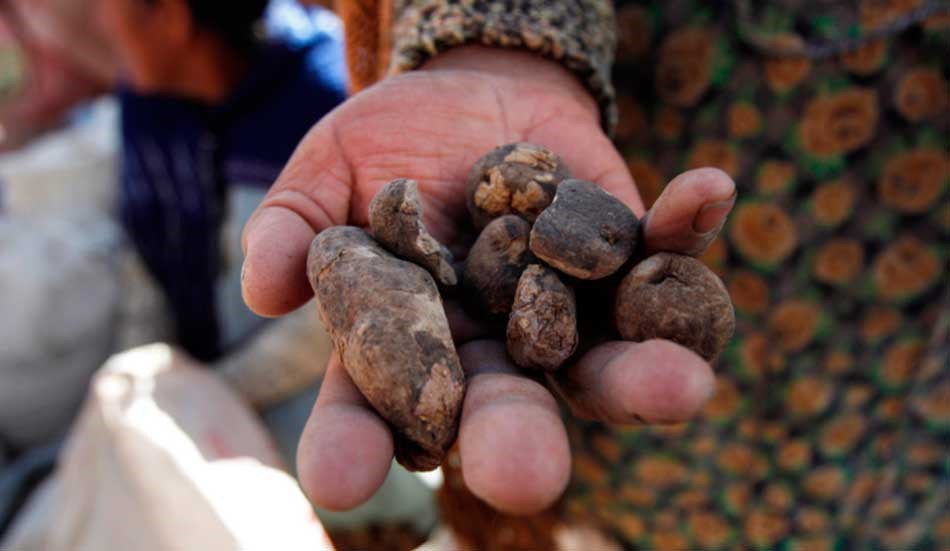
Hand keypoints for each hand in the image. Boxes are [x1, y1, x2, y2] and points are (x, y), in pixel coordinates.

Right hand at [241, 46, 736, 513]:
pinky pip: (664, 251)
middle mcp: (496, 344)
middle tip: (526, 476)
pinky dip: (685, 227)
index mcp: (415, 343)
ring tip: (679, 386)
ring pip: (604, 360)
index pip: (378, 403)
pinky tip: (704, 192)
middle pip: (505, 404)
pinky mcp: (627, 255)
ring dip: (641, 374)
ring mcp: (570, 308)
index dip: (358, 440)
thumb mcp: (326, 173)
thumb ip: (294, 227)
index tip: (339, 480)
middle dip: (516, 438)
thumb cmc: (387, 145)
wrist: (471, 95)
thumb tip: (261, 288)